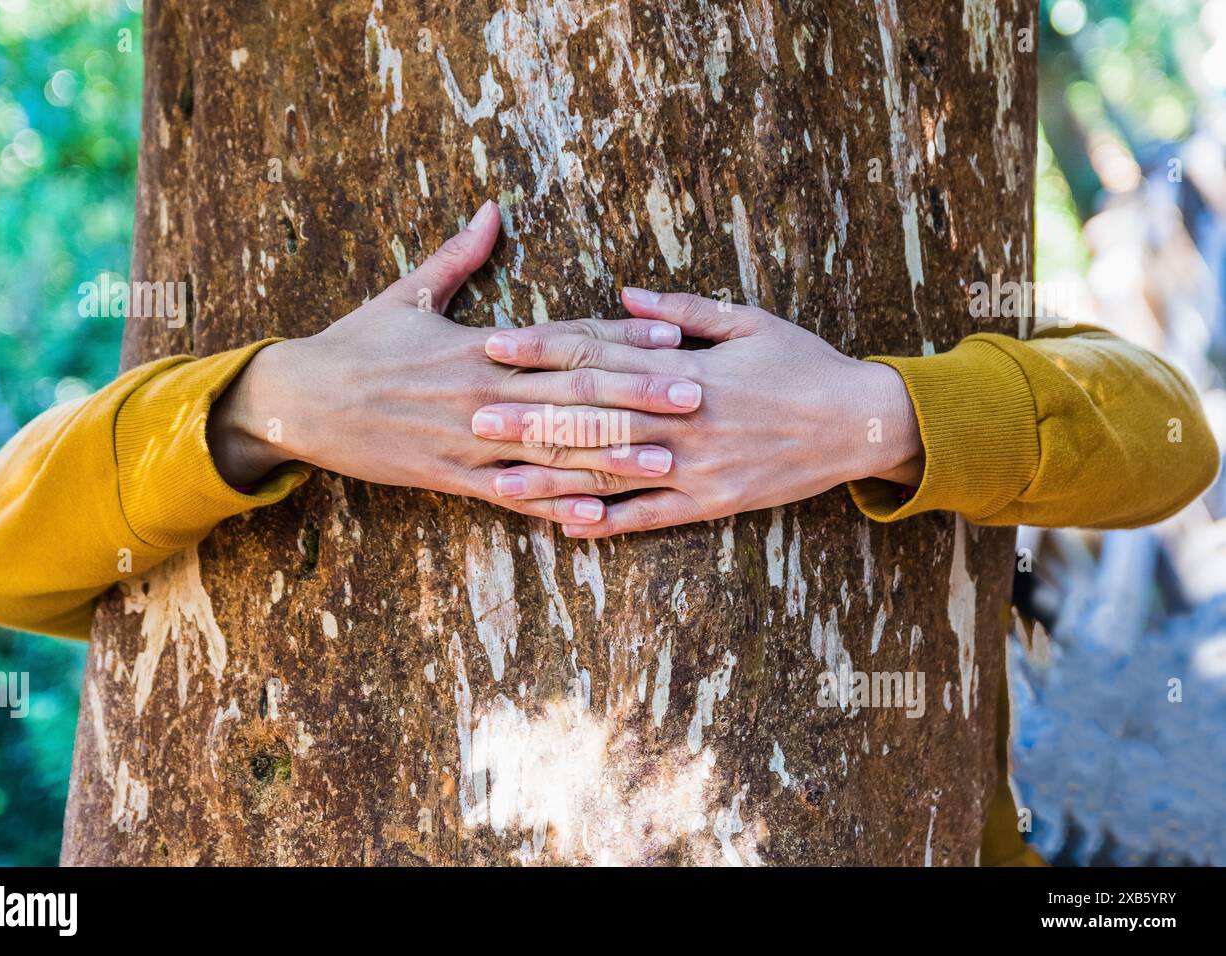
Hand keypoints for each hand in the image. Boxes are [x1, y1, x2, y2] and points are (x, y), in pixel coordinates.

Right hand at [208, 204, 703, 525]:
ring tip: (667, 460)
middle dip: (639, 396)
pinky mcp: (452, 478)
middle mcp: (483, 393)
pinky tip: (597, 516)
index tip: (676, 335)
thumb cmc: (354, 345)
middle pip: (574, 394)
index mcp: (480, 345)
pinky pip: (512, 496)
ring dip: (613, 456)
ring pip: (553, 450)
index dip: (622, 337)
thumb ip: (457, 256)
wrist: (298, 401)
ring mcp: (470, 440)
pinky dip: (554, 506)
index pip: (565, 339)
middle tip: (697, 397)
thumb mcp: (405, 294)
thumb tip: (492, 210)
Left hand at [471, 288, 923, 537]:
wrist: (862, 422)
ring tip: (499, 479)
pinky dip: (610, 522)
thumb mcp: (749, 321)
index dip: (546, 350)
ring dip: (554, 475)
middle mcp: (684, 418)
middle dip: (529, 416)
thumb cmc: (804, 364)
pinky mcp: (713, 502)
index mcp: (687, 368)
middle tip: (471, 416)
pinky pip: (652, 516)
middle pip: (592, 416)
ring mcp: (697, 466)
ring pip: (612, 472)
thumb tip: (623, 290)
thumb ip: (682, 310)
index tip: (495, 346)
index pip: (601, 355)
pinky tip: (566, 525)